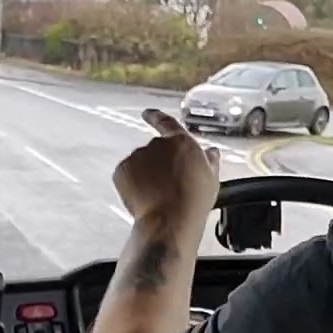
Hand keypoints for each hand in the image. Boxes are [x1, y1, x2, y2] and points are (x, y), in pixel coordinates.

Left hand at [113, 109, 220, 228]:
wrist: (169, 219)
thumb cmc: (194, 200)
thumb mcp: (210, 178)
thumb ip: (209, 161)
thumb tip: (210, 152)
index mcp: (180, 142)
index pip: (166, 123)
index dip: (156, 117)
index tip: (147, 113)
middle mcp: (156, 144)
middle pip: (154, 150)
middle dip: (158, 164)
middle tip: (166, 185)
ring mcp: (137, 156)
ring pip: (140, 163)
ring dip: (145, 174)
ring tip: (157, 194)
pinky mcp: (122, 170)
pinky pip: (126, 174)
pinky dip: (132, 183)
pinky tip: (144, 196)